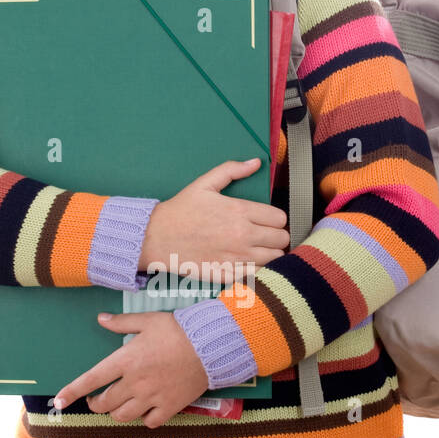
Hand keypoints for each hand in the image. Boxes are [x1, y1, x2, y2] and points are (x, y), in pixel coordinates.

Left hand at [53, 311, 209, 427]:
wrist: (210, 345)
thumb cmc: (176, 330)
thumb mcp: (146, 320)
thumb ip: (121, 322)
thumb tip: (101, 319)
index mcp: (125, 360)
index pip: (91, 379)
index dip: (73, 391)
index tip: (59, 400)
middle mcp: (135, 382)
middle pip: (105, 403)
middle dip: (95, 403)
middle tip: (96, 399)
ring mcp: (152, 396)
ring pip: (123, 416)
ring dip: (115, 413)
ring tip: (116, 406)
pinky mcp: (170, 406)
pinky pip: (149, 421)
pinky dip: (144, 418)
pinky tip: (144, 410)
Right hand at [140, 158, 289, 281]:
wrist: (156, 237)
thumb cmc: (180, 210)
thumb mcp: (204, 184)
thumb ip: (231, 170)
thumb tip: (256, 162)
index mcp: (240, 211)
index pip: (280, 218)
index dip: (275, 218)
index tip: (265, 220)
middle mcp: (242, 235)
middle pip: (282, 239)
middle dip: (275, 236)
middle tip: (263, 235)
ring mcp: (236, 257)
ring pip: (275, 258)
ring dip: (270, 253)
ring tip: (257, 249)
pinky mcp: (229, 274)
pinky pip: (259, 275)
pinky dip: (258, 269)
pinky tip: (247, 262)